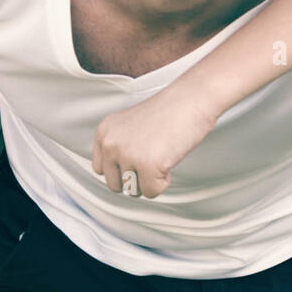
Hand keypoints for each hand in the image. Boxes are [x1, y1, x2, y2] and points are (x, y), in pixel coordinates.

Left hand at [90, 84, 218, 198]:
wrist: (191, 99)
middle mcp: (110, 143)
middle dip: (135, 178)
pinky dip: (164, 181)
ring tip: (160, 154)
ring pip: (133, 190)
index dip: (122, 168)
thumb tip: (117, 177)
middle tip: (152, 155)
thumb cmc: (168, 113)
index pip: (100, 169)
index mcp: (104, 132)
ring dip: (149, 179)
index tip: (139, 153)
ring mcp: (127, 154)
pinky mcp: (147, 165)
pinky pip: (152, 192)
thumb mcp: (129, 126)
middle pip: (115, 185)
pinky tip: (168, 158)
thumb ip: (118, 147)